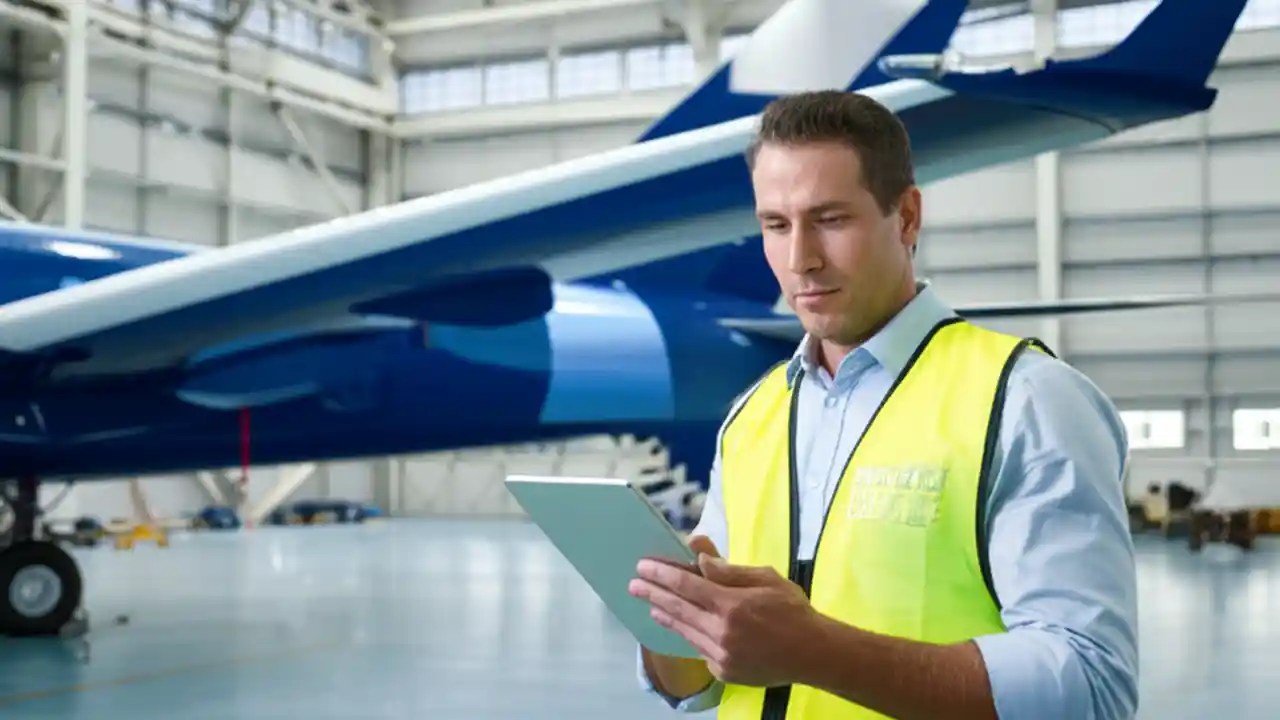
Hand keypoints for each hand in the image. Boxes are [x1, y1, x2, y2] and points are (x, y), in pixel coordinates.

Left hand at [629, 535, 819, 686]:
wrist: (813, 654)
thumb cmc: (792, 609)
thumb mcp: (765, 578)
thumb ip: (729, 570)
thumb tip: (698, 560)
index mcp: (731, 604)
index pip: (686, 586)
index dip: (661, 574)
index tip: (643, 566)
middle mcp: (721, 632)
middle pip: (678, 608)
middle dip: (653, 594)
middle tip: (633, 584)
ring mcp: (720, 656)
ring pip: (685, 631)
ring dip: (665, 616)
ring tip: (650, 605)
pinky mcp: (723, 672)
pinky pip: (699, 649)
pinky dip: (688, 635)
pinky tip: (680, 625)